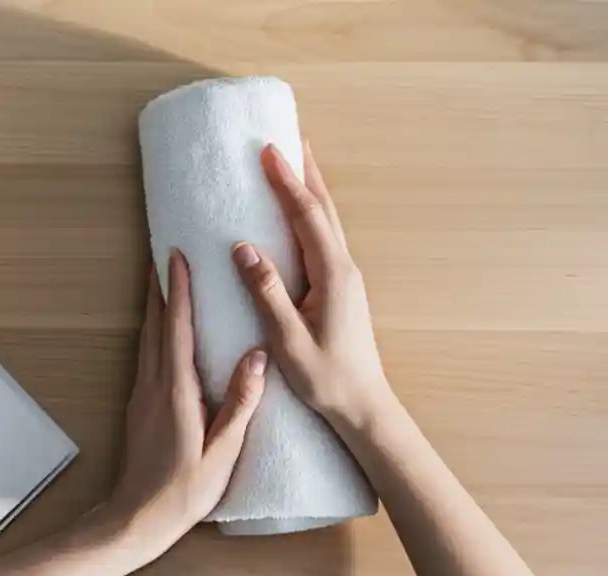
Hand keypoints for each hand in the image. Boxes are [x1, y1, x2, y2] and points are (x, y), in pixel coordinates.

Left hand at [104, 250, 267, 562]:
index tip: (177, 254)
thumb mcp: (223, 452)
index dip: (178, 290)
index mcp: (176, 392)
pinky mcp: (140, 406)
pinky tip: (163, 329)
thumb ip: (241, 404)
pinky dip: (155, 330)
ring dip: (156, 305)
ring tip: (163, 278)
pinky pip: (146, 355)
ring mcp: (142, 395)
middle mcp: (153, 386)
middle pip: (155, 324)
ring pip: (147, 338)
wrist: (137, 520)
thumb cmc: (184, 491)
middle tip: (165, 250)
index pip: (177, 329)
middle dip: (160, 285)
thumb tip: (259, 358)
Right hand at [231, 142, 391, 427]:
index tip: (268, 151)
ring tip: (295, 161)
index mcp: (332, 276)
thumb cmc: (327, 379)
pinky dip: (311, 213)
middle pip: (323, 208)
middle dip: (303, 172)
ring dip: (310, 189)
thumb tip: (243, 248)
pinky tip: (300, 213)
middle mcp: (343, 269)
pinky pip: (323, 237)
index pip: (307, 217)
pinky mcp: (339, 288)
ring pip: (326, 221)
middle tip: (286, 138)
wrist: (363, 405)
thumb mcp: (289, 341)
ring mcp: (344, 277)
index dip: (286, 182)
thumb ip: (267, 293)